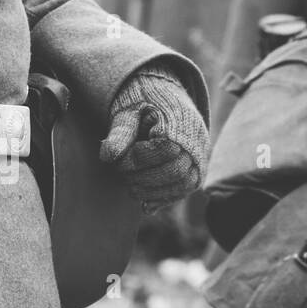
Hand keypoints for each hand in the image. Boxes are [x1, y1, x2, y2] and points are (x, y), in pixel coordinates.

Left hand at [100, 63, 208, 210]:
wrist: (164, 102)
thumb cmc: (142, 105)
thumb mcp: (128, 112)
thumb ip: (120, 132)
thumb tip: (108, 157)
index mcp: (181, 123)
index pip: (164, 148)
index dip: (138, 159)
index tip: (119, 160)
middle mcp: (196, 142)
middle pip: (176, 171)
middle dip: (145, 178)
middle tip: (122, 175)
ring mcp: (199, 159)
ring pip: (183, 185)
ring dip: (154, 192)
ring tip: (131, 188)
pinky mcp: (196, 172)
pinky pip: (184, 192)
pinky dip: (163, 200)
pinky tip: (144, 205)